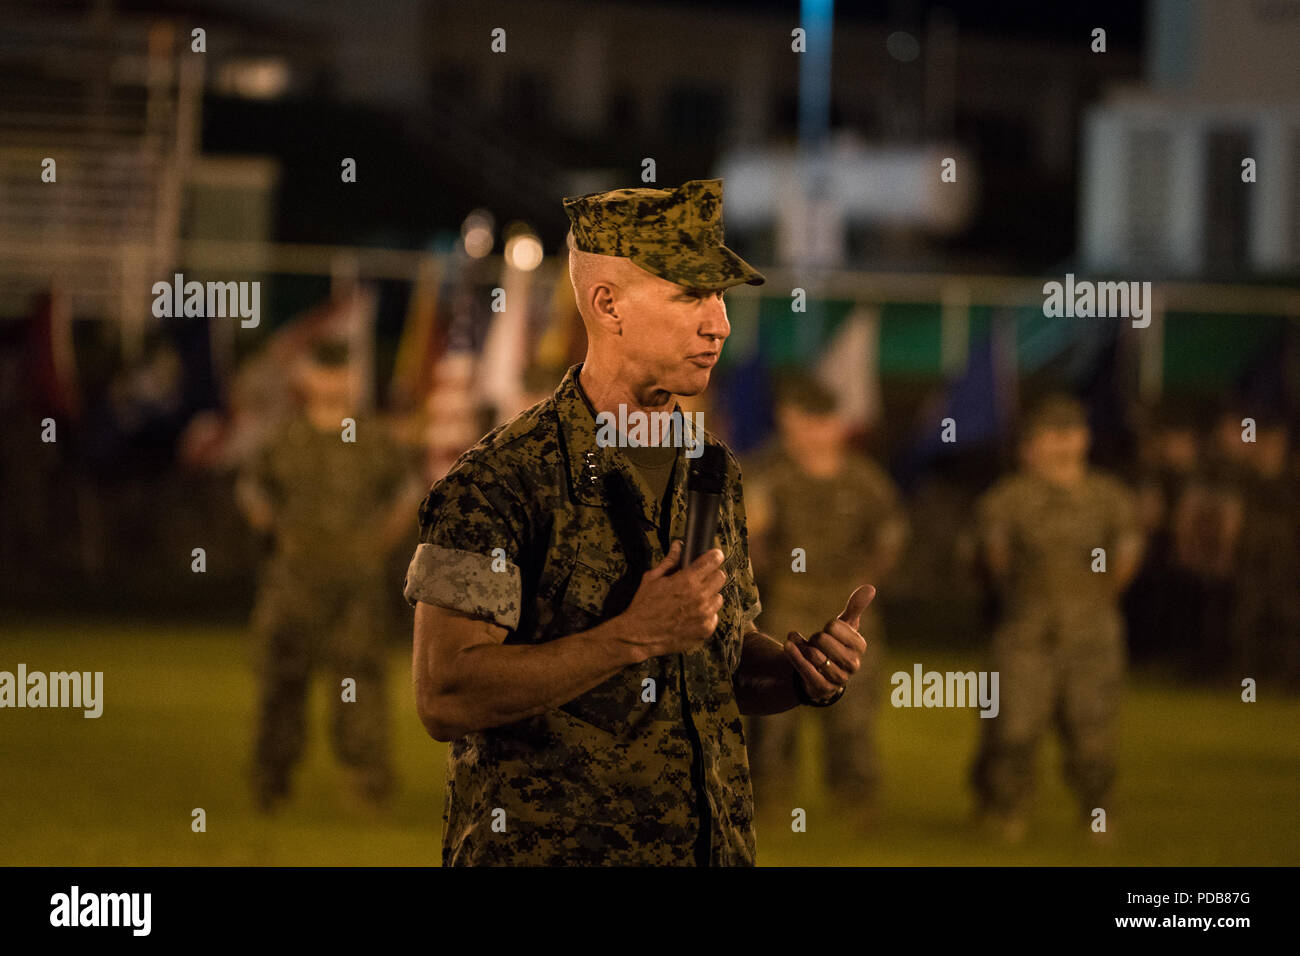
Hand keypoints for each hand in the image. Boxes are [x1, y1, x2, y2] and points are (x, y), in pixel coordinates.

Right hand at [617, 540, 727, 658]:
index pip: (713, 560)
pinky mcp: (705, 630)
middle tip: (699, 580)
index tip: (713, 556)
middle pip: (720, 577)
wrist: (638, 636)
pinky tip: (692, 615)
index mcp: (687, 580)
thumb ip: (669, 561)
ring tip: (694, 600)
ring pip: (719, 598)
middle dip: (711, 575)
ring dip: (709, 596)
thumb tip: (678, 545)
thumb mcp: (652, 579)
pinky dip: (707, 615)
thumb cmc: (643, 606)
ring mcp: (704, 615)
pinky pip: (714, 616)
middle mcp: (699, 596)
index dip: (714, 556)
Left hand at [784, 585, 875, 701]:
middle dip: (815, 638)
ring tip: (801, 646)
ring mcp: (839, 678)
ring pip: (814, 656)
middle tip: (815, 641)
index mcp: (859, 646)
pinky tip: (788, 647)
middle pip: (823, 641)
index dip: (828, 627)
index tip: (829, 630)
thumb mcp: (845, 625)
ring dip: (803, 648)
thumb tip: (870, 588)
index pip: (836, 627)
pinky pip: (807, 671)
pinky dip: (795, 657)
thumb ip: (855, 607)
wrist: (822, 672)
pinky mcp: (823, 688)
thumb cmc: (836, 644)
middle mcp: (852, 664)